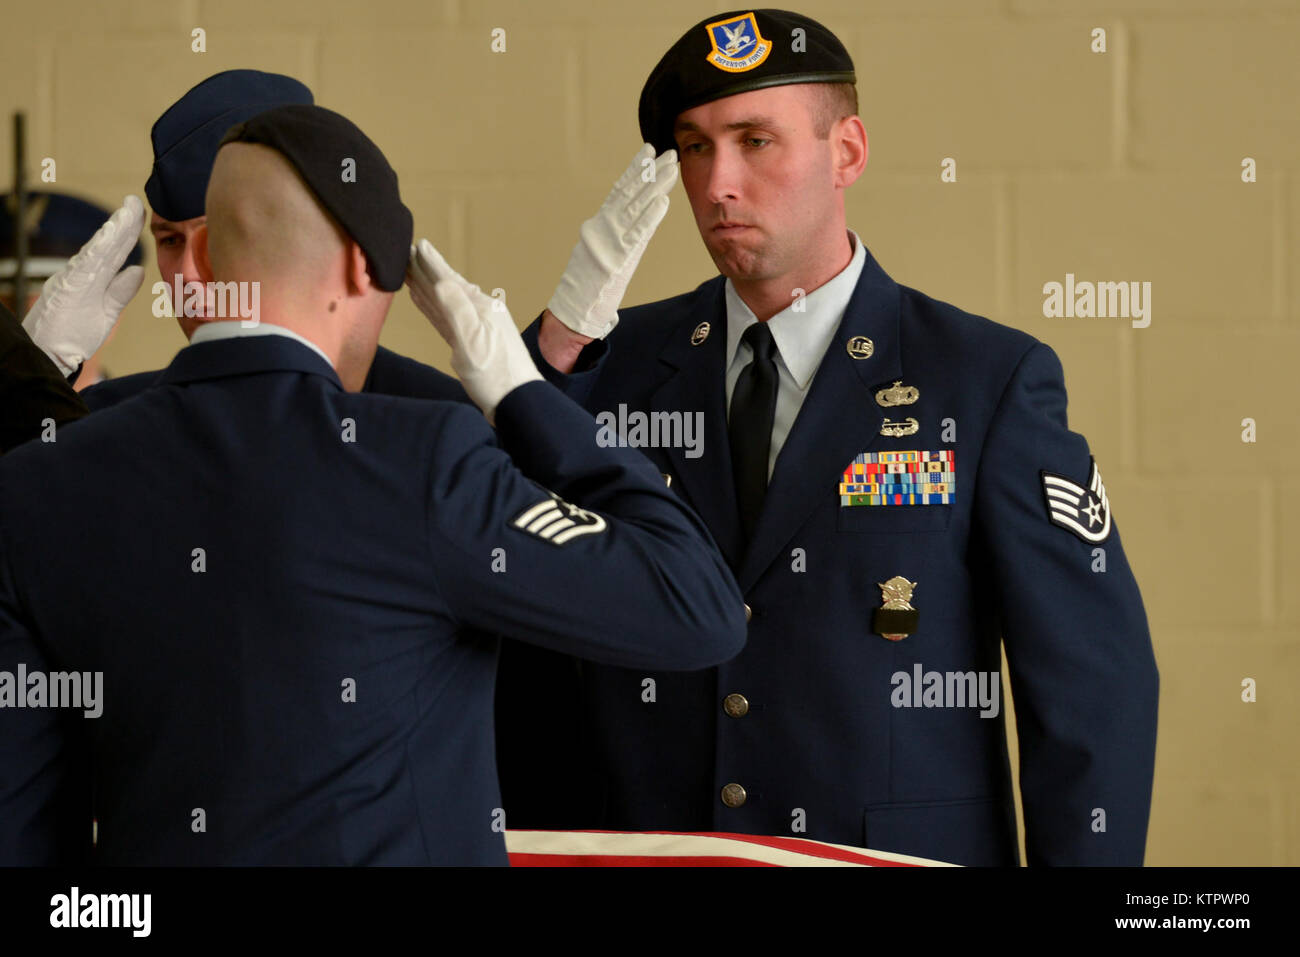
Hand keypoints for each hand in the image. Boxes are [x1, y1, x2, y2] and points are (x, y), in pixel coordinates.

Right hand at [21, 195, 144, 376]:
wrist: (46, 358)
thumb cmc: (72, 336)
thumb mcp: (105, 313)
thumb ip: (121, 292)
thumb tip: (138, 270)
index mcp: (89, 279)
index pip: (112, 252)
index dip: (127, 232)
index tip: (139, 211)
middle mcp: (78, 275)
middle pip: (105, 247)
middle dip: (122, 224)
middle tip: (135, 201)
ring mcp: (70, 282)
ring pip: (94, 253)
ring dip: (111, 233)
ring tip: (126, 214)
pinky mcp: (64, 292)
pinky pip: (82, 269)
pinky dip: (95, 253)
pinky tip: (107, 240)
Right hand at [406, 238, 541, 422]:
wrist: (516, 402)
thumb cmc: (496, 376)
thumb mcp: (472, 341)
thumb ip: (456, 310)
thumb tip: (440, 282)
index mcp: (480, 308)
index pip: (450, 280)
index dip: (432, 264)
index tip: (417, 246)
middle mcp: (479, 312)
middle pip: (447, 287)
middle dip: (427, 271)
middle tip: (408, 252)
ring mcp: (477, 327)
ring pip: (446, 301)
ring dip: (429, 287)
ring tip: (412, 274)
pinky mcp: (472, 343)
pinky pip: (448, 318)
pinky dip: (435, 308)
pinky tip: (428, 302)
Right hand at [546, 143, 677, 338]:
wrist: (572, 310)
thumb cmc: (587, 284)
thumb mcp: (598, 251)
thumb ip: (613, 234)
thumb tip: (631, 218)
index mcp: (598, 224)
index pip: (619, 190)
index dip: (635, 170)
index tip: (649, 152)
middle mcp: (601, 227)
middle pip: (630, 194)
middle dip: (651, 173)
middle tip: (669, 154)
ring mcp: (609, 241)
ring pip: (635, 208)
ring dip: (656, 187)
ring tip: (671, 169)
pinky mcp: (617, 258)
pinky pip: (637, 235)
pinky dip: (650, 218)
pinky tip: (663, 202)